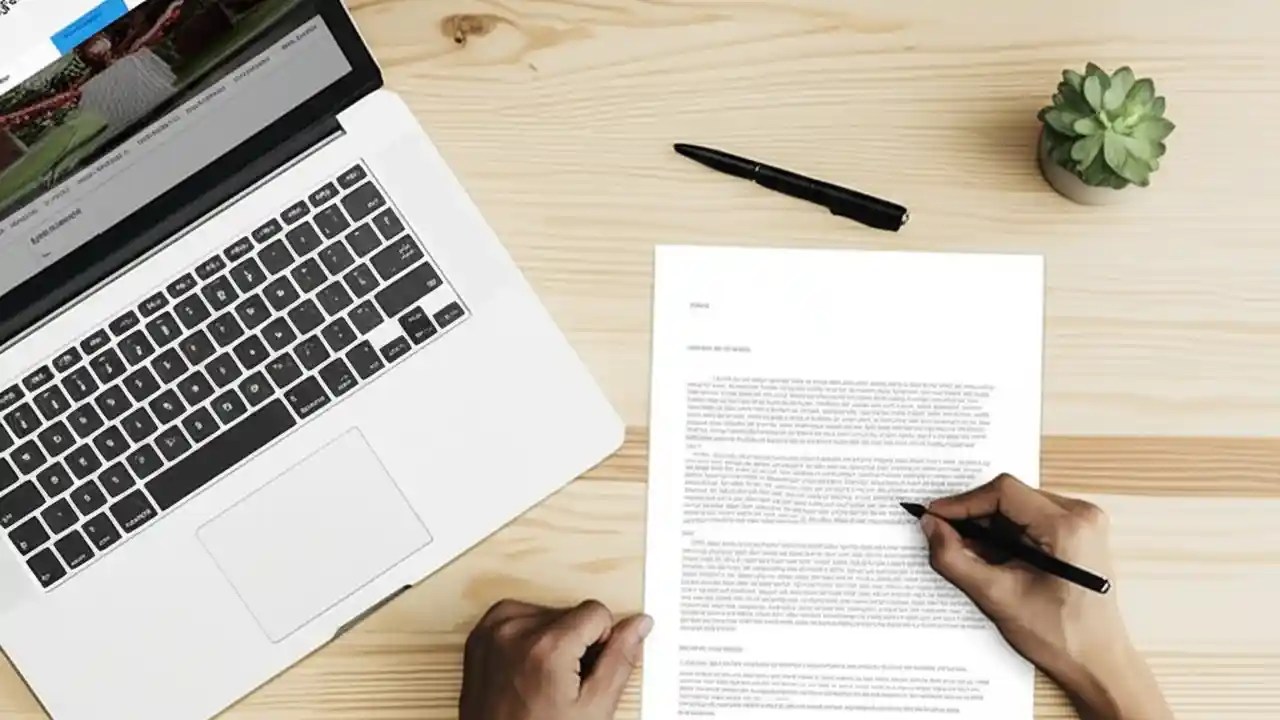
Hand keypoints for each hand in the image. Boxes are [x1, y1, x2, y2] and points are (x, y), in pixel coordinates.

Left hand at [460, 599, 653, 719]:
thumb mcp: (594, 709)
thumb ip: (620, 660)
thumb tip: (640, 624)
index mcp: (546, 648)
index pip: (596, 611)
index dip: (602, 642)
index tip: (587, 672)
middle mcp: (514, 632)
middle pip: (571, 612)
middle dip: (577, 642)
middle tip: (564, 683)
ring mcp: (492, 632)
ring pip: (546, 612)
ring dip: (553, 638)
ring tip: (544, 679)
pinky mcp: (479, 636)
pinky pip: (517, 615)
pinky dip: (528, 635)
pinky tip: (529, 668)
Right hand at [919, 474, 1171, 719]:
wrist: (1098, 662)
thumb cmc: (1061, 636)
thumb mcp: (997, 597)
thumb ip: (955, 559)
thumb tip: (930, 527)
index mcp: (1068, 527)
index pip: (1003, 492)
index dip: (962, 502)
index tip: (934, 517)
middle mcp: (1082, 516)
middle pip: (1010, 497)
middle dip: (974, 516)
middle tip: (945, 538)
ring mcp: (1083, 523)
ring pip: (1017, 507)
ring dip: (989, 527)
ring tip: (971, 555)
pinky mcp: (1078, 533)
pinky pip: (1030, 519)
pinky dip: (1005, 534)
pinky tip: (994, 558)